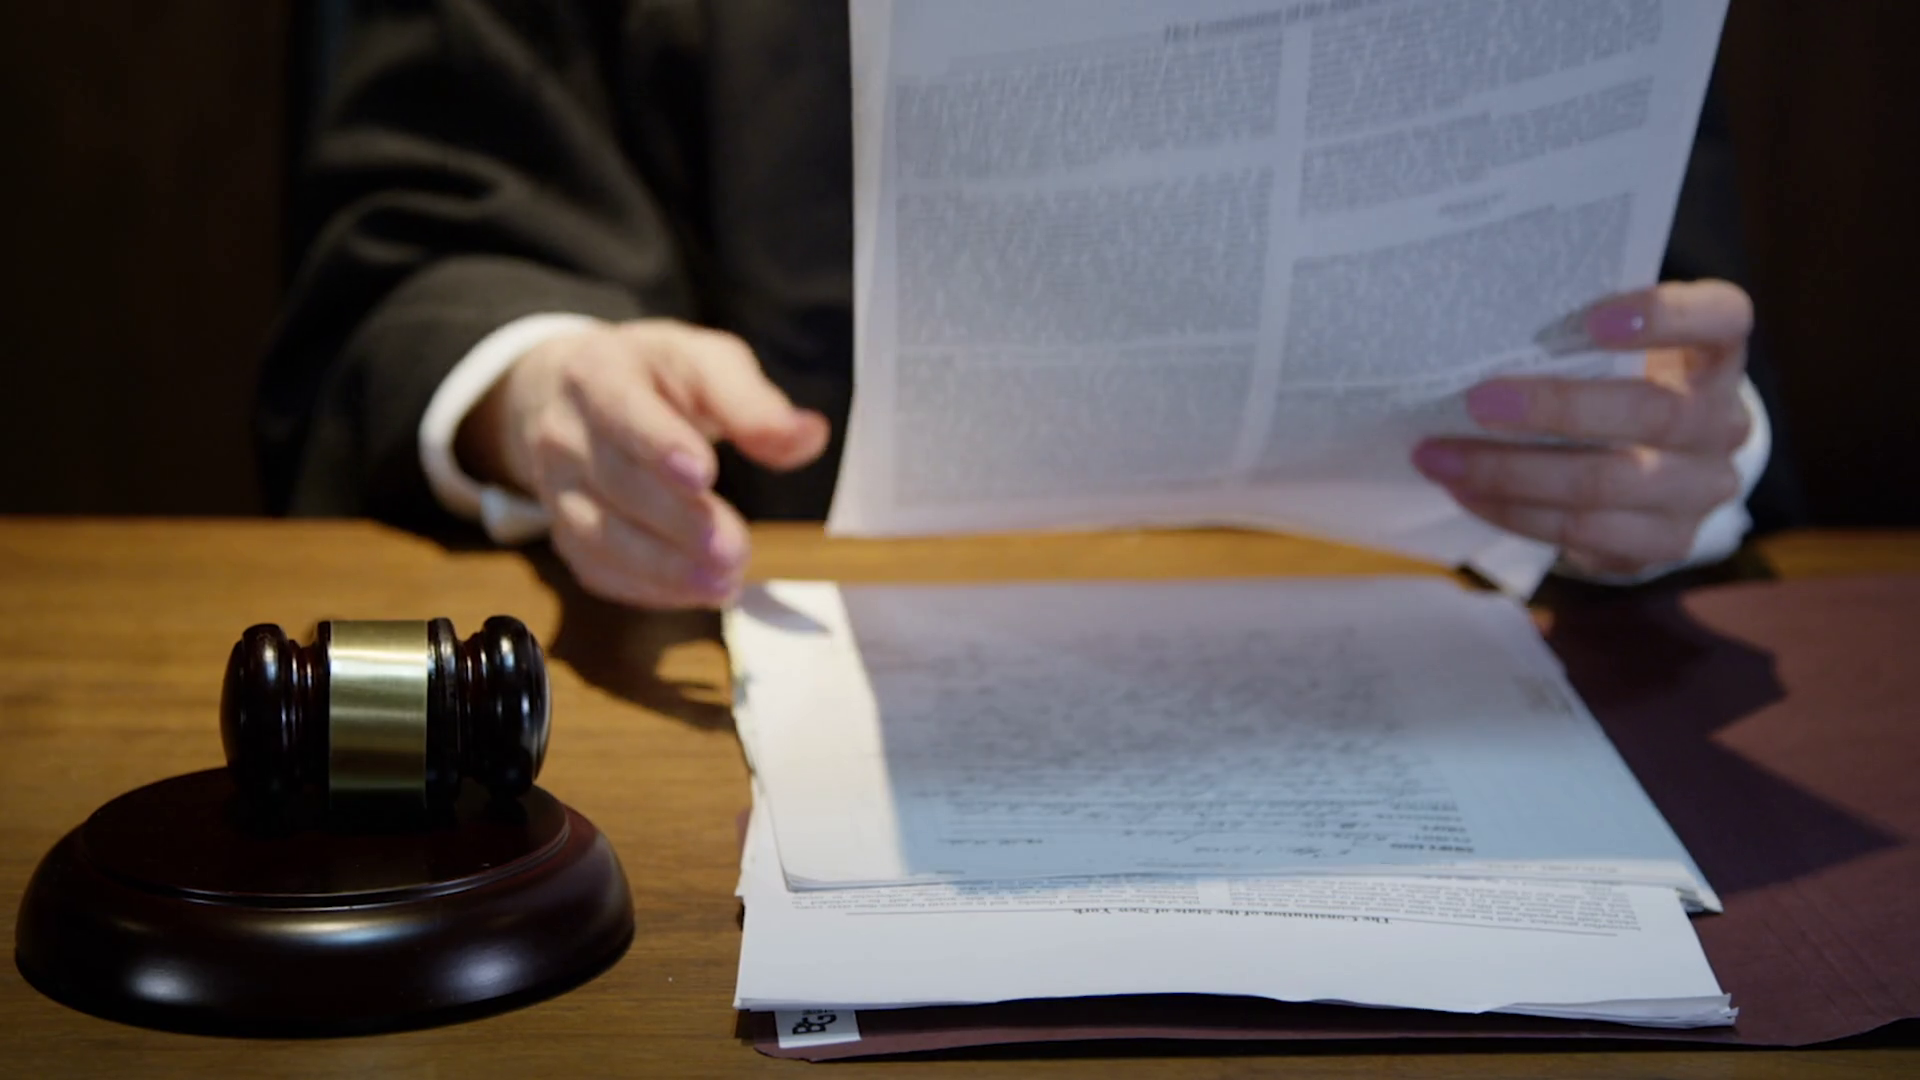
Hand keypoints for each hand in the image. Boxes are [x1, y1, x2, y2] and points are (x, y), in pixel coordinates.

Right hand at [457, 319, 829, 607]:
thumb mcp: (704, 364)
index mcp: (599, 373)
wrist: (563, 393)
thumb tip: (809, 435)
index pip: (622, 409)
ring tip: (724, 582)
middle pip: (617, 481)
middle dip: (678, 521)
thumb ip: (752, 401)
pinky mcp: (565, 533)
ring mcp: (556, 489)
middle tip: (735, 549)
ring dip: (664, 567)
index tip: (705, 475)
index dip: (660, 444)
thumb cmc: (652, 377)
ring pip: (600, 536)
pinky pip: (598, 569)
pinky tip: (697, 591)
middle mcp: (565, 434)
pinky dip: (648, 588)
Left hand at [1412, 280, 1753, 577]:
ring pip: (1605, 484)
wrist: (1656, 467)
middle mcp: (1723, 422)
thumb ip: (1574, 337)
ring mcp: (1702, 489)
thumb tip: (1474, 328)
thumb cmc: (1617, 386)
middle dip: (1555, 408)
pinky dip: (1513, 512)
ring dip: (1510, 472)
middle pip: (1651, 413)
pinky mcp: (1666, 543)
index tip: (1594, 317)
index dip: (1666, 316)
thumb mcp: (1614, 352)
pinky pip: (1582, 532)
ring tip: (1441, 457)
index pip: (1721, 319)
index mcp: (1717, 355)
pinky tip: (1466, 492)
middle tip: (1476, 401)